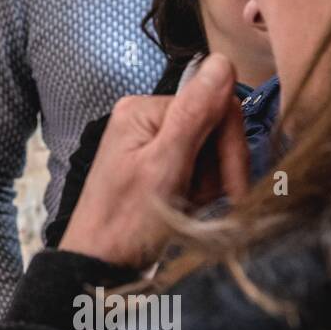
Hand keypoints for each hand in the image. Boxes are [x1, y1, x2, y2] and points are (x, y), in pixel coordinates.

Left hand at [57, 53, 249, 267]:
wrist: (99, 268)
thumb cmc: (125, 223)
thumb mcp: (165, 167)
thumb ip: (194, 115)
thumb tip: (221, 60)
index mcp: (143, 110)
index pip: (215, 106)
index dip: (230, 147)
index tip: (232, 186)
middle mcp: (147, 121)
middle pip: (216, 129)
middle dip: (219, 169)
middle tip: (207, 200)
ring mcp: (152, 147)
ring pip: (212, 154)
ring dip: (212, 185)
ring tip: (189, 209)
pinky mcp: (159, 171)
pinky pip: (200, 172)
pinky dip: (203, 194)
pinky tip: (188, 211)